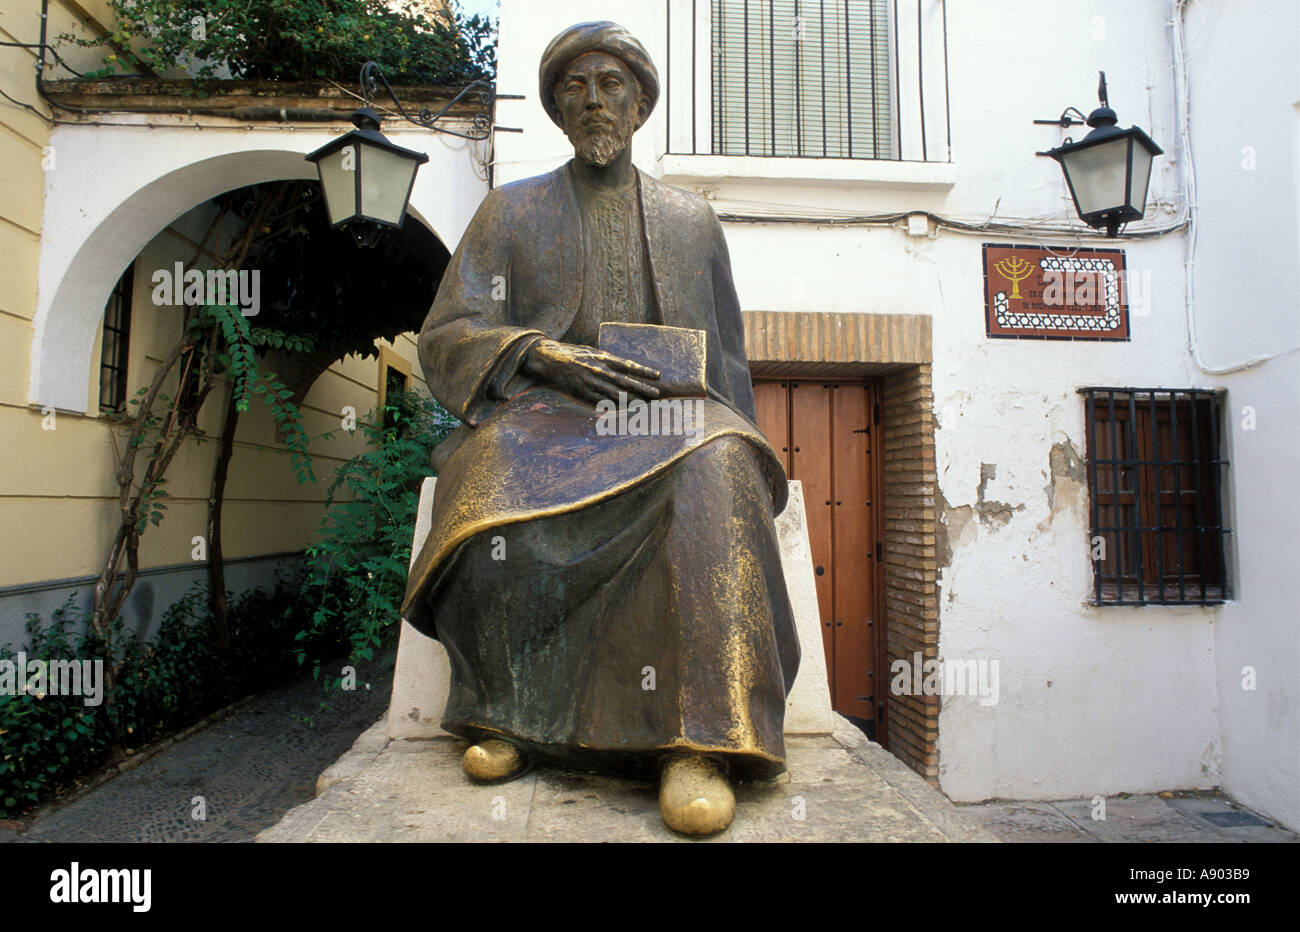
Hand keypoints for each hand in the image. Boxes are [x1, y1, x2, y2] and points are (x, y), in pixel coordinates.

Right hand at [522, 338, 660, 404]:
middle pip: (625, 381)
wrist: (550, 360)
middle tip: (657, 394)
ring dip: (632, 400)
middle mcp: (599, 370)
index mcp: (602, 357)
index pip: (628, 365)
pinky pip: (602, 402)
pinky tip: (626, 412)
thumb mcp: (592, 351)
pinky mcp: (584, 393)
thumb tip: (622, 365)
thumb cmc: (573, 354)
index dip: (643, 371)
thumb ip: (606, 358)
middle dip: (642, 388)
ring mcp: (591, 383)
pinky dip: (615, 407)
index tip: (657, 376)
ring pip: (616, 394)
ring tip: (645, 405)